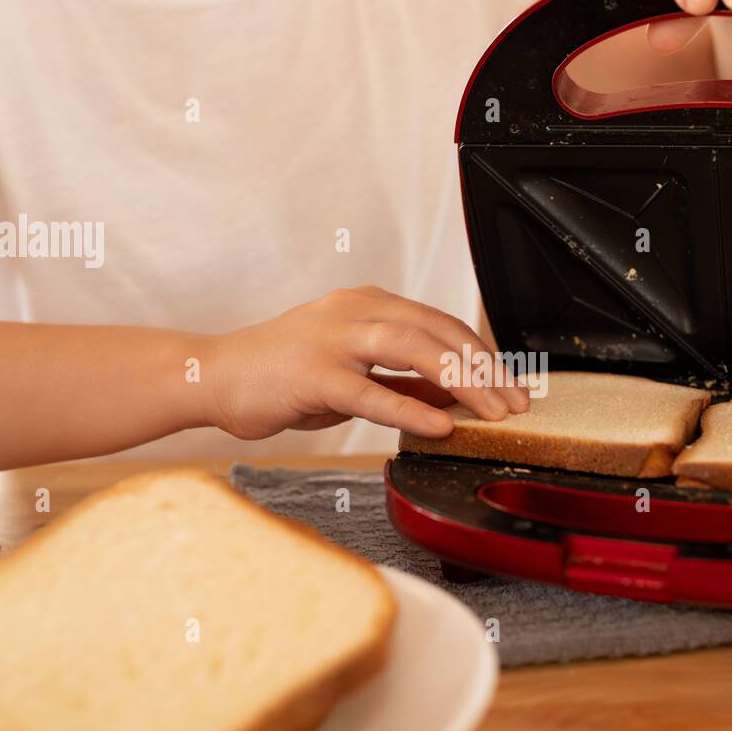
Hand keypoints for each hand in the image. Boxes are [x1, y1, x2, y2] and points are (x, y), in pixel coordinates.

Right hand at [207, 286, 528, 439]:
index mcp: (369, 305)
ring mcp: (334, 339)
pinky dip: (411, 406)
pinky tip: (441, 425)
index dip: (483, 355)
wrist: (214, 376)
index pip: (442, 323)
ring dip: (463, 381)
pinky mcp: (313, 373)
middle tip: (517, 403)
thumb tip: (454, 397)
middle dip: (486, 369)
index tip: (512, 385)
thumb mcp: (352, 371)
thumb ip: (401, 378)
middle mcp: (356, 311)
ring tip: (493, 413)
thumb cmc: (282, 375)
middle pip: (438, 331)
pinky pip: (371, 390)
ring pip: (414, 349)